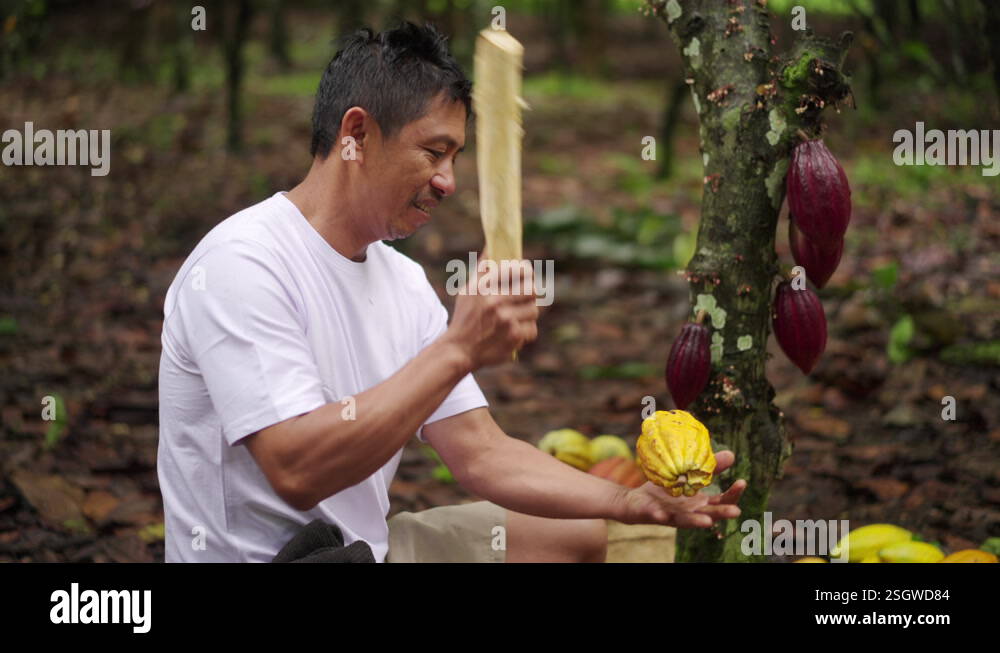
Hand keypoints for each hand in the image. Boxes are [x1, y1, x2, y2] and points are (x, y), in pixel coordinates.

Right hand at [444, 252, 538, 369]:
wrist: (459, 350)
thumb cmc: (465, 317)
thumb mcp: (468, 291)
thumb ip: (482, 269)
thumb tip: (492, 245)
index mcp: (484, 288)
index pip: (516, 269)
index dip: (525, 269)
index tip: (525, 271)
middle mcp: (495, 302)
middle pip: (531, 289)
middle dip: (531, 291)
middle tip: (526, 293)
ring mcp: (506, 321)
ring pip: (534, 310)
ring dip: (528, 313)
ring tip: (517, 316)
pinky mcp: (513, 338)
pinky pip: (532, 329)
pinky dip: (525, 331)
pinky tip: (514, 332)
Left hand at [616, 451, 746, 528]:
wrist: (638, 500)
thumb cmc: (668, 489)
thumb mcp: (690, 476)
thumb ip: (709, 469)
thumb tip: (732, 455)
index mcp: (700, 504)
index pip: (721, 501)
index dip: (733, 494)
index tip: (742, 482)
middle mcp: (690, 513)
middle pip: (709, 516)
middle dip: (722, 514)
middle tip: (737, 512)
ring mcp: (673, 516)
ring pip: (686, 521)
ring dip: (697, 522)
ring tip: (708, 522)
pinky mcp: (655, 515)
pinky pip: (658, 516)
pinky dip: (661, 516)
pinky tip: (663, 514)